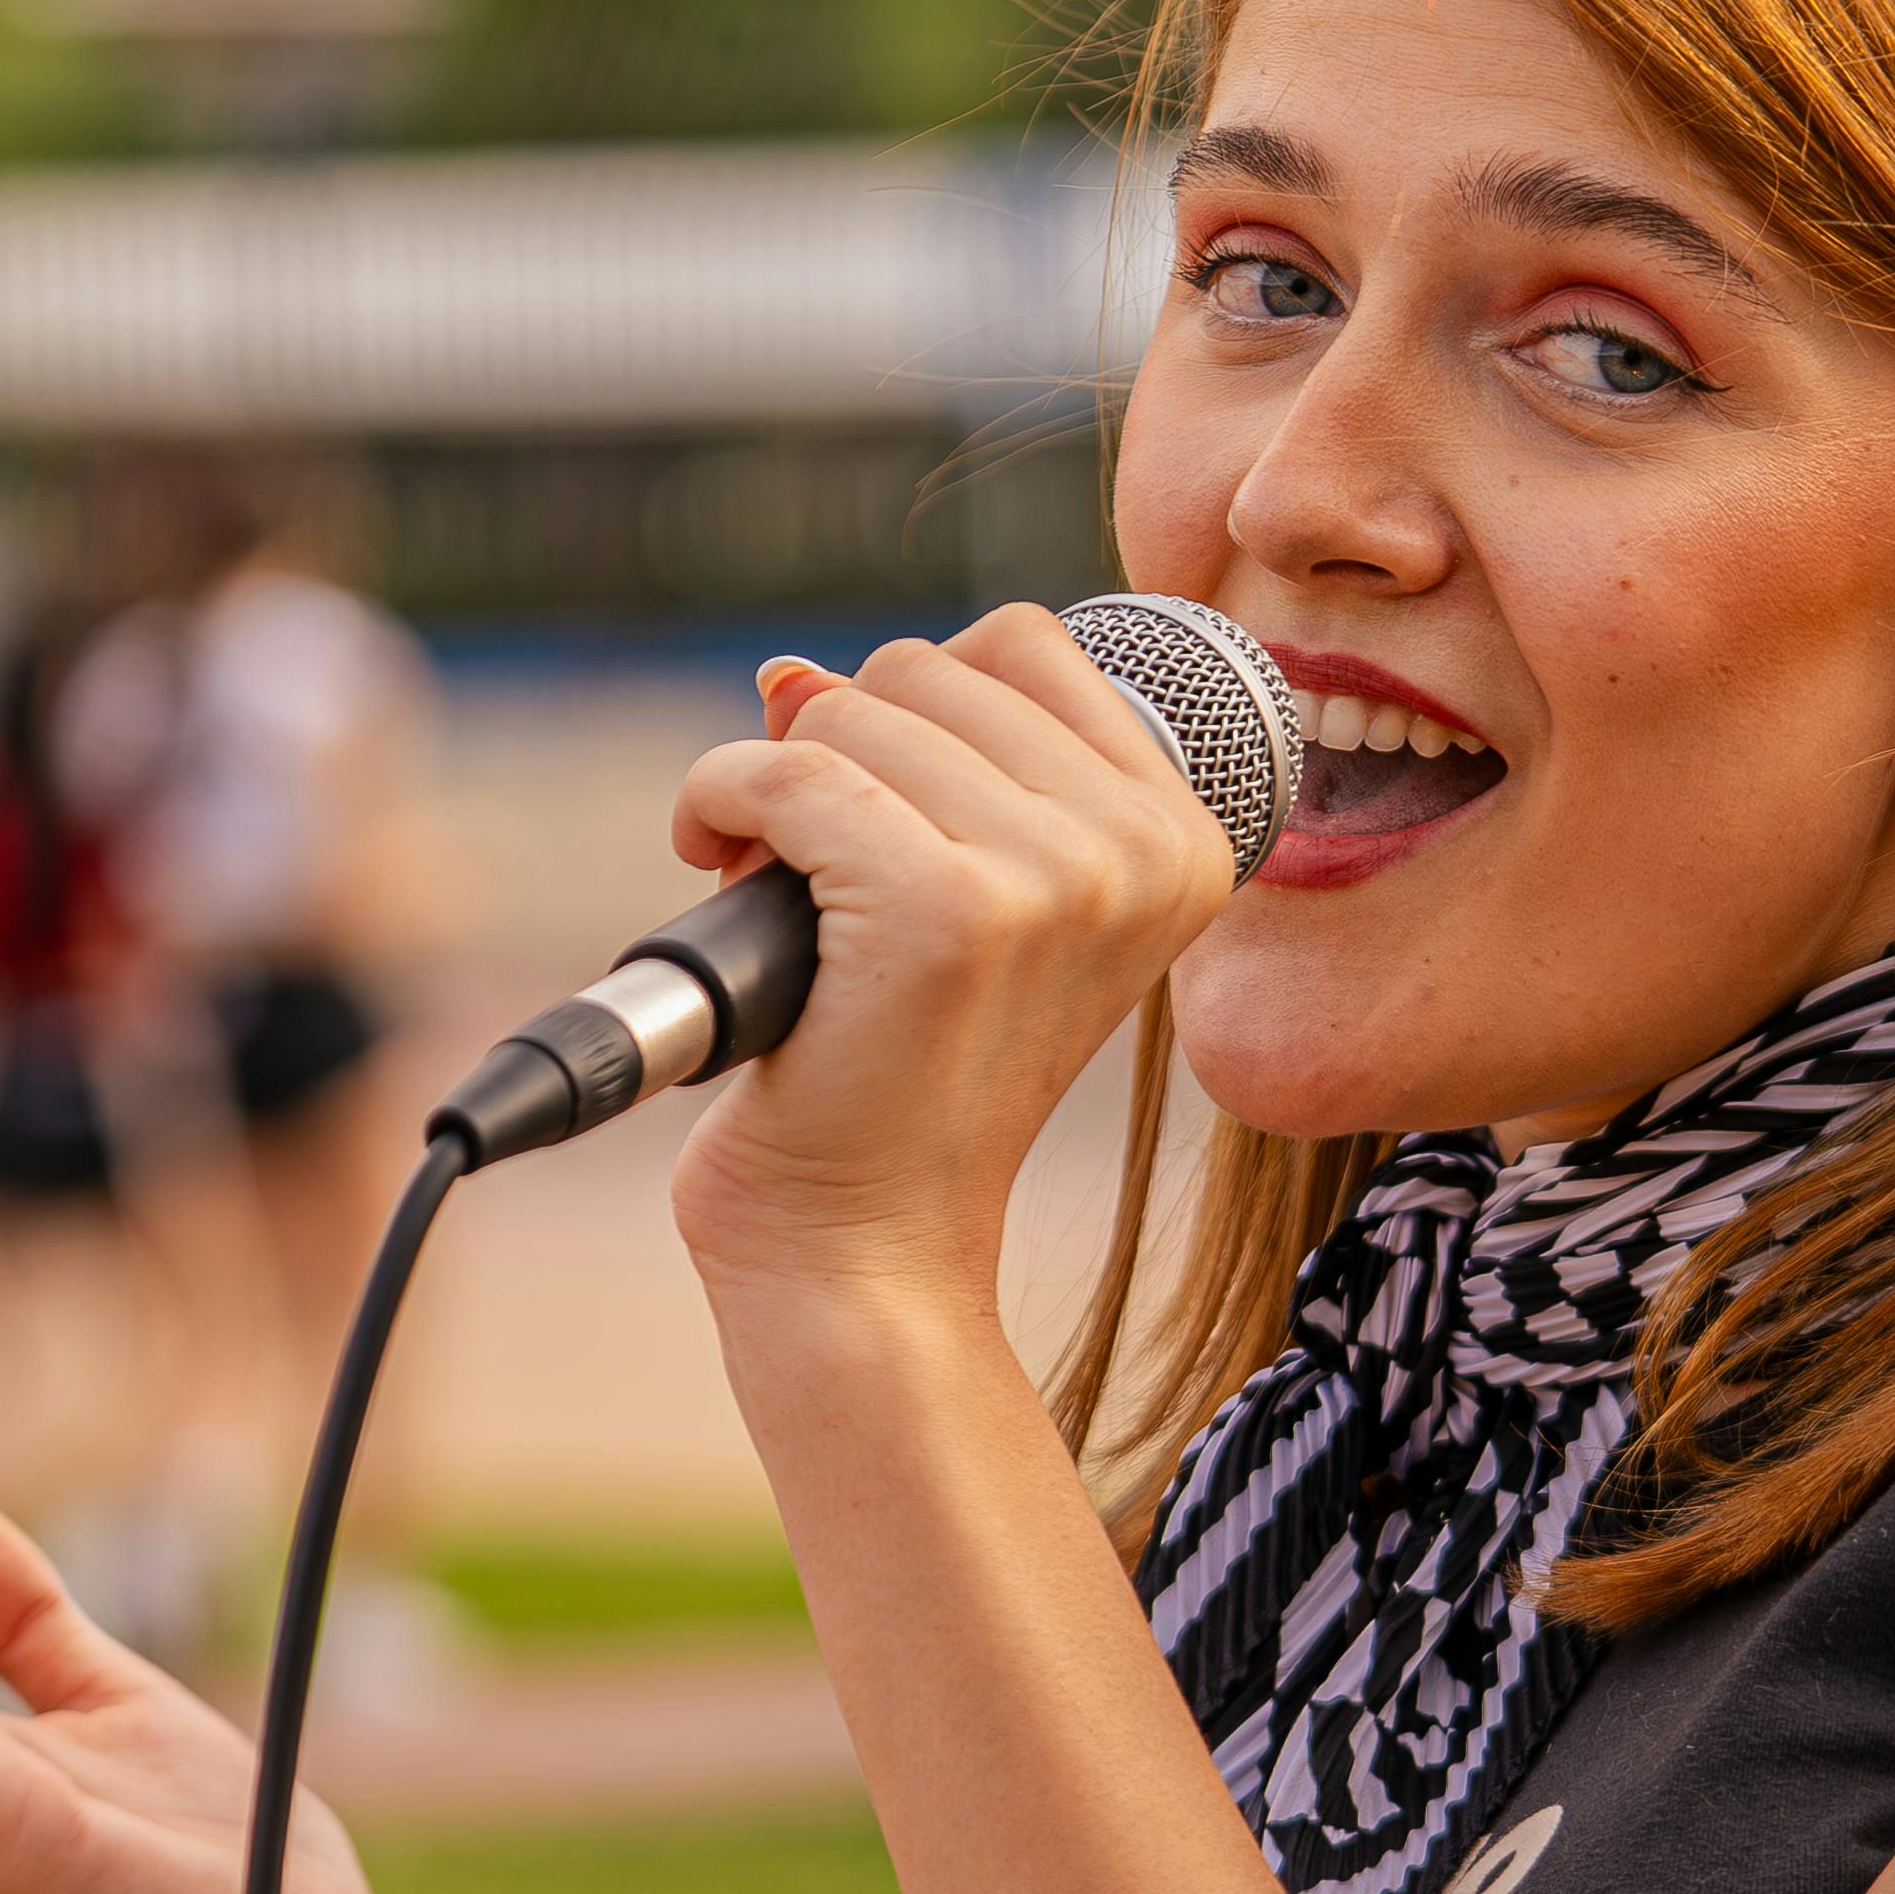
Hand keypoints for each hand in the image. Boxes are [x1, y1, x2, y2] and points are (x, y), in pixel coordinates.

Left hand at [661, 607, 1231, 1325]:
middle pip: (926, 668)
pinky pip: (783, 772)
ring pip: (847, 714)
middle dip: (843, 754)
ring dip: (776, 787)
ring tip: (786, 896)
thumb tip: (790, 671)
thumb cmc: (903, 1079)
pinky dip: (715, 803)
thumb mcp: (963, 892)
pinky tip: (715, 866)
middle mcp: (1137, 850)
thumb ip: (920, 763)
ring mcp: (1051, 877)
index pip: (1023, 644)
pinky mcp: (942, 909)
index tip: (887, 813)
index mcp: (1179, 840)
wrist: (866, 1249)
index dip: (916, 711)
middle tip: (825, 874)